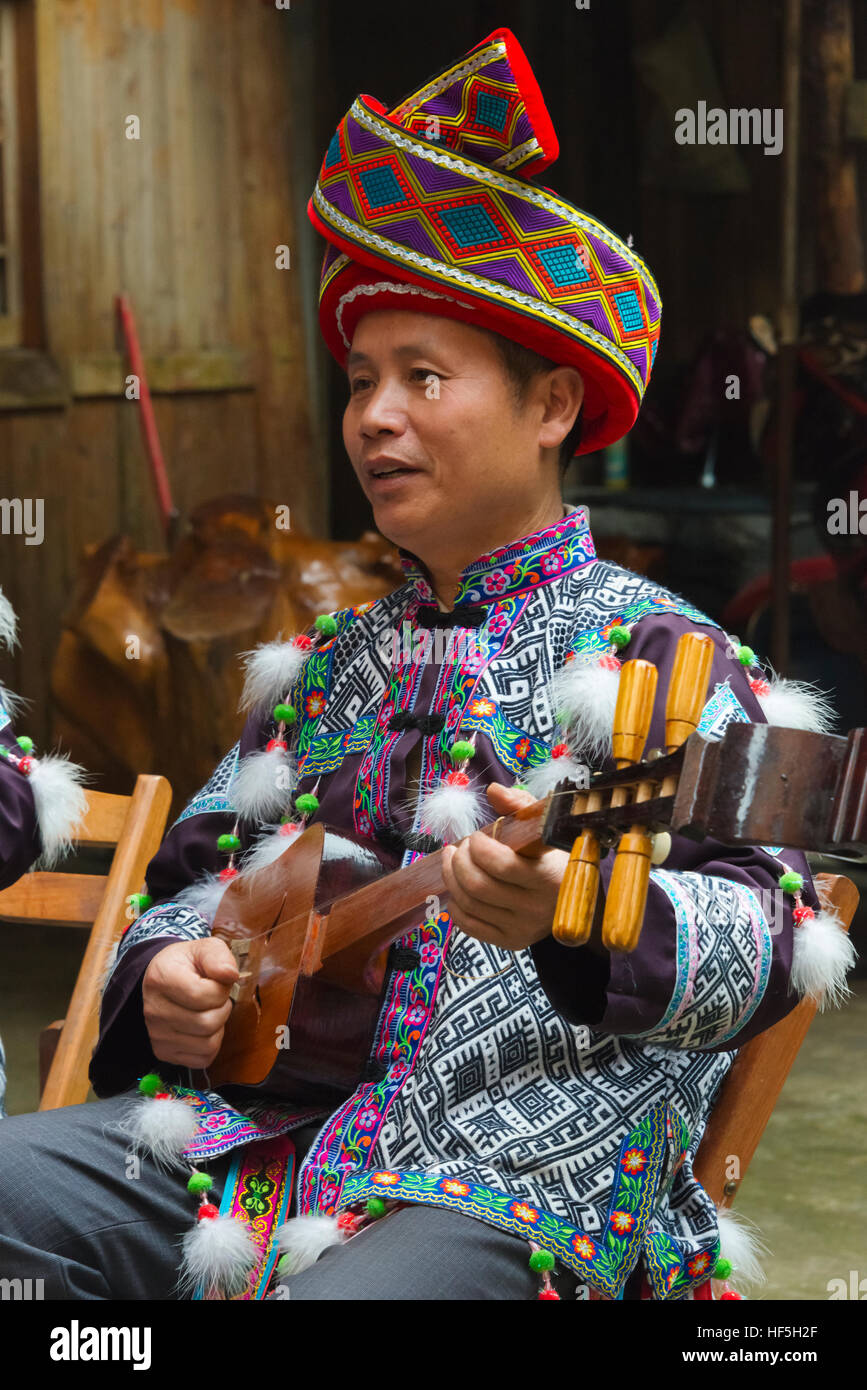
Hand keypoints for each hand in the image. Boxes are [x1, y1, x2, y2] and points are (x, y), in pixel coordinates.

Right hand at [142, 937, 238, 1067]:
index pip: (202, 996)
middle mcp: (153, 1010)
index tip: (217, 982)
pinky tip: (204, 1028)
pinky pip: (202, 1059)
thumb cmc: (187, 964)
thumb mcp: (204, 948)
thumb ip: (219, 956)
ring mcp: (156, 1035)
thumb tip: (230, 974)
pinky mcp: (163, 1052)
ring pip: (207, 1044)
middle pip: (206, 1023)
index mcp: (161, 978)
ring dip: (218, 1027)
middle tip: (217, 998)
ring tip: (210, 1011)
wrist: (163, 979)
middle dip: (222, 1009)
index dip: (220, 989)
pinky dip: (211, 1044)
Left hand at [440, 783, 568, 950]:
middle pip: (478, 885)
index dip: (479, 846)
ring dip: (452, 877)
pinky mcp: (510, 941)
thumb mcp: (544, 827)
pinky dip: (455, 904)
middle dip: (459, 861)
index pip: (502, 864)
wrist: (575, 901)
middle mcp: (537, 908)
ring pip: (469, 903)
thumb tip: (493, 790)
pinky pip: (469, 925)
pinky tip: (458, 888)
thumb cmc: (554, 857)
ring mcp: (523, 928)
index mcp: (549, 877)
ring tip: (453, 861)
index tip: (478, 836)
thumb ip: (520, 806)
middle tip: (460, 848)